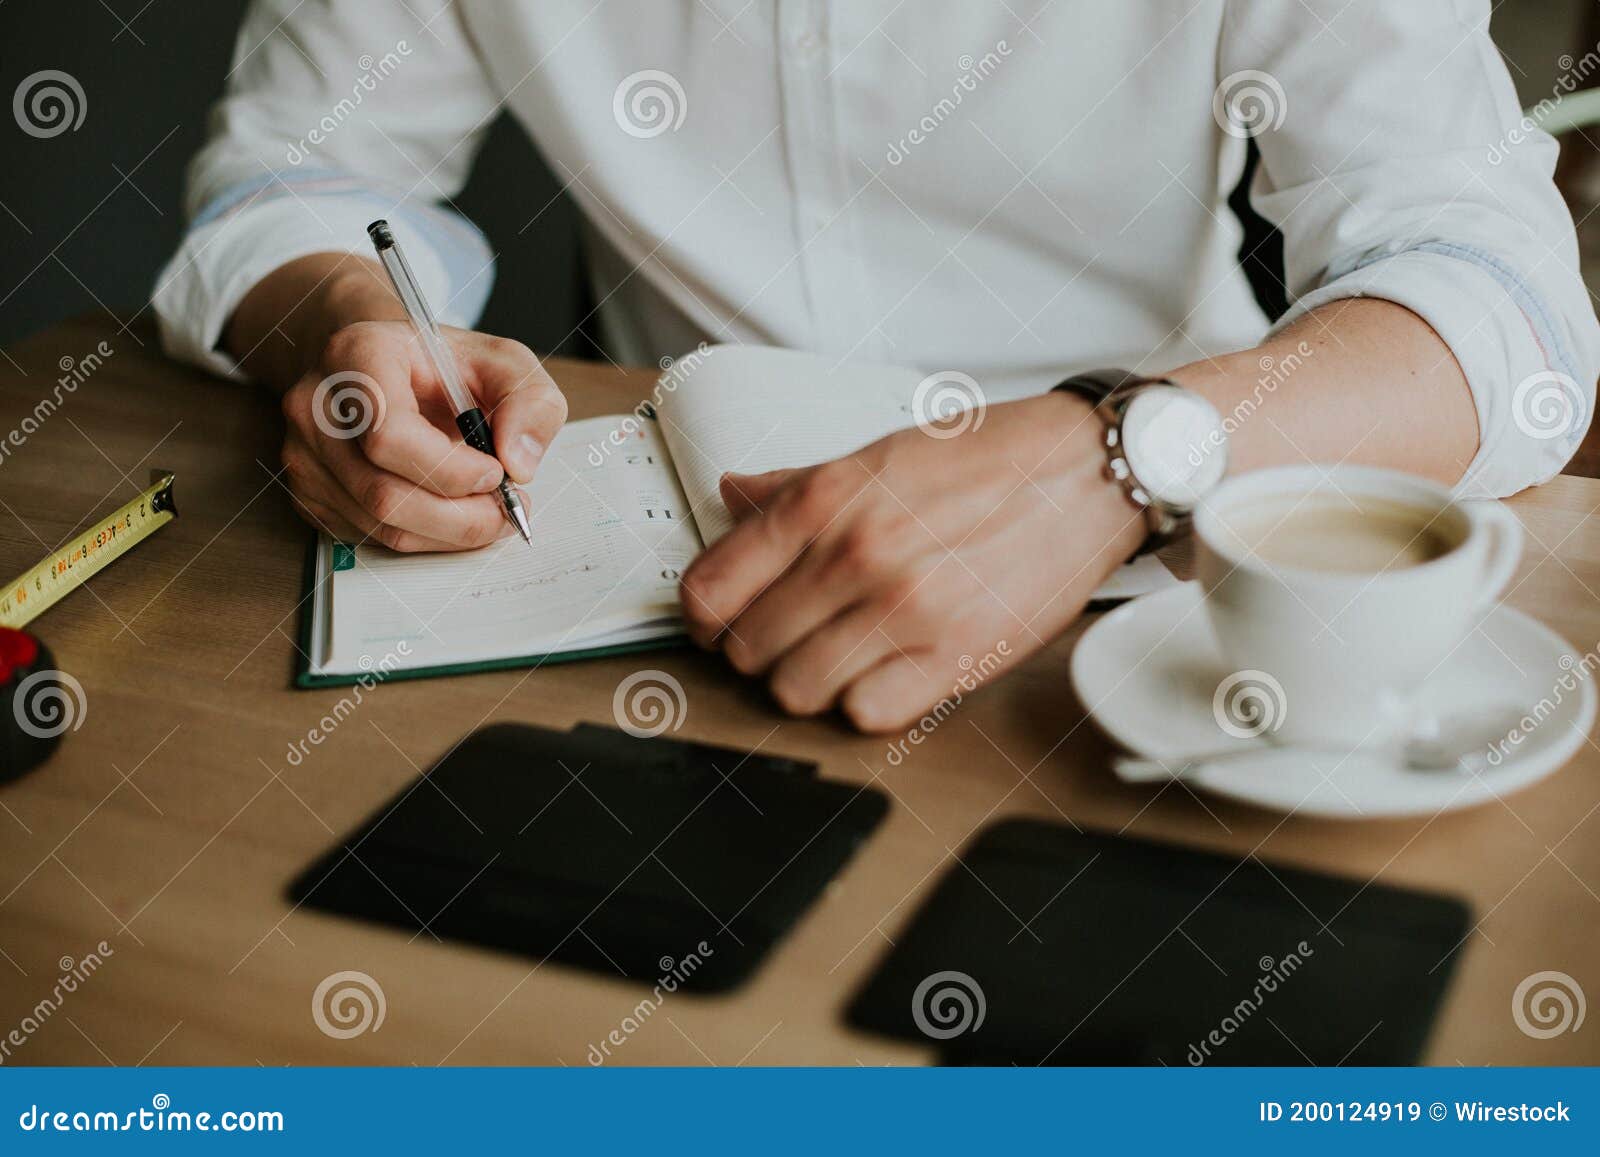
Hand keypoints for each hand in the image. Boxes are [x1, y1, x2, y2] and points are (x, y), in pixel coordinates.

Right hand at [279, 320, 566, 550]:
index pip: (390, 436)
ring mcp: (305, 454)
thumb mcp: (503, 362)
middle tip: (505, 510)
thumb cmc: (440, 362)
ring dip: (447, 533)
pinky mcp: (309, 492)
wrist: (381, 363)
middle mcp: (316, 407)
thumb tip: (519, 462)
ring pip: (379, 524)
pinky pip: (369, 536)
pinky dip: (423, 536)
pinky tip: (450, 513)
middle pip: (383, 494)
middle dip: (459, 517)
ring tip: (487, 511)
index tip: (496, 472)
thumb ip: (530, 402)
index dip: (450, 470)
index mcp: (357, 356)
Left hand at [679, 392, 1145, 731]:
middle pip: (748, 648)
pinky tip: (879, 673)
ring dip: (805, 681)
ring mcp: (904, 611)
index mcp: (828, 500)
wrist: (1087, 473)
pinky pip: (864, 715)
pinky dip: (861, 703)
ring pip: (796, 690)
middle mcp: (856, 556)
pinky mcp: (953, 658)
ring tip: (832, 656)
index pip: (711, 585)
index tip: (715, 620)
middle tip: (782, 636)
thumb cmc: (990, 459)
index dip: (700, 615)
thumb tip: (733, 498)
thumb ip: (798, 485)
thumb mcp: (879, 452)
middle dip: (753, 649)